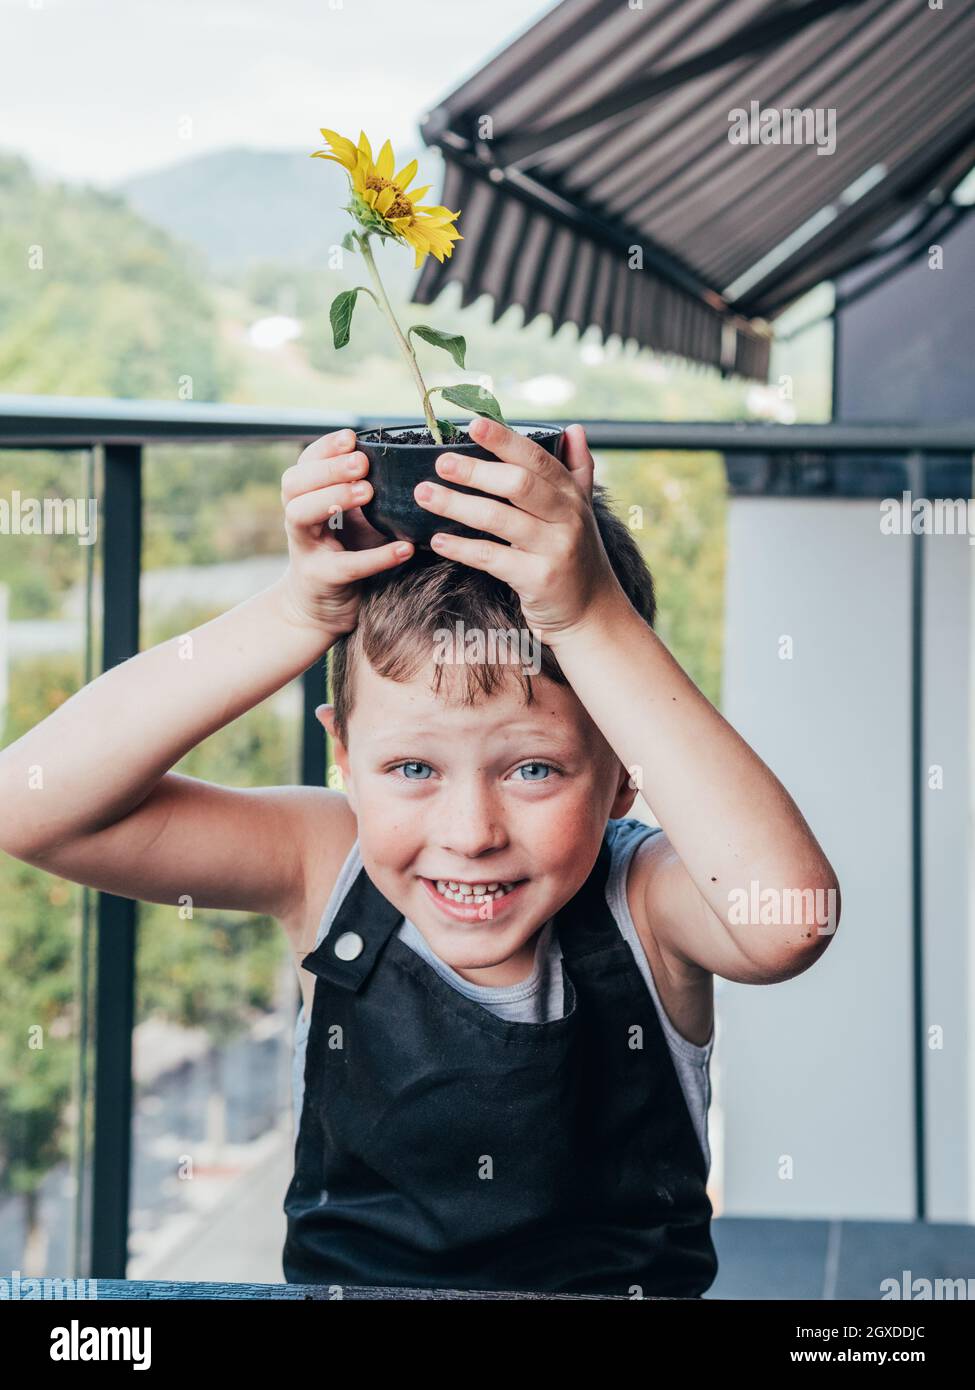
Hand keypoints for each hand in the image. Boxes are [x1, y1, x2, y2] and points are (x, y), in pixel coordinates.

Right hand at [280, 429, 412, 635]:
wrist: (321, 608)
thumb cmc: (344, 553)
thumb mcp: (355, 519)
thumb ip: (368, 493)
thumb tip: (410, 464)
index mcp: (306, 498)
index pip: (305, 464)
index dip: (324, 448)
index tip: (351, 437)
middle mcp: (298, 519)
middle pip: (294, 484)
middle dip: (328, 469)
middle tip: (362, 464)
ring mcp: (305, 549)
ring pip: (301, 515)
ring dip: (333, 499)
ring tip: (367, 492)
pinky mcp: (320, 579)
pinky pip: (346, 565)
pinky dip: (376, 557)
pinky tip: (404, 549)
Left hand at [413, 418, 622, 643]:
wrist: (593, 614)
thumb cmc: (577, 559)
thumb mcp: (582, 512)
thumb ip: (578, 469)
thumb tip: (574, 428)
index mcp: (571, 495)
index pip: (536, 458)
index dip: (505, 439)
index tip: (474, 424)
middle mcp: (567, 518)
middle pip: (517, 484)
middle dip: (475, 471)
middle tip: (440, 462)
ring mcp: (554, 549)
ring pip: (499, 518)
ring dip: (457, 505)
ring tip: (425, 494)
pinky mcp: (538, 579)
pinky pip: (492, 558)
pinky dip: (462, 548)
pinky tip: (437, 541)